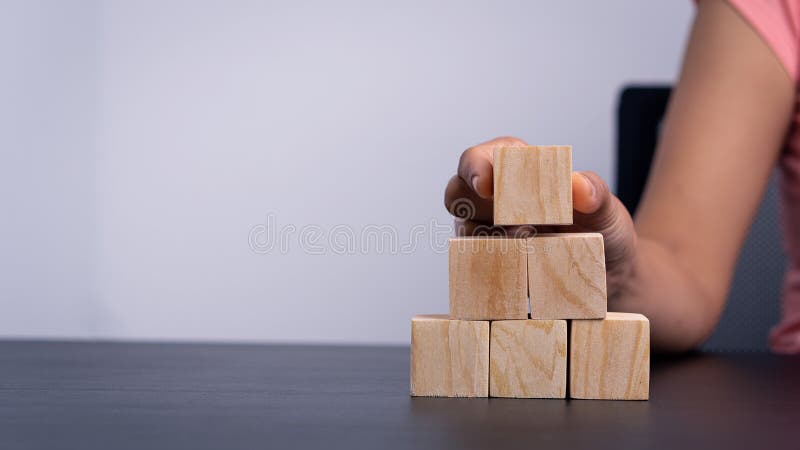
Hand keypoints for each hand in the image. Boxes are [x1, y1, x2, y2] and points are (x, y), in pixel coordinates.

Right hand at [443, 136, 636, 299]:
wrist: (609, 278)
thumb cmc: (602, 232)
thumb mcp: (606, 210)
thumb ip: (594, 192)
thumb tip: (579, 186)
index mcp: (516, 171)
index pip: (483, 158)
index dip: (477, 167)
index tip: (486, 185)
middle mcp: (494, 201)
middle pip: (457, 192)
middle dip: (465, 199)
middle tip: (496, 216)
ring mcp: (488, 235)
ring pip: (464, 232)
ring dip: (488, 239)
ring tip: (527, 248)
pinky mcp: (492, 267)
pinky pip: (477, 268)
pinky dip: (494, 269)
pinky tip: (522, 275)